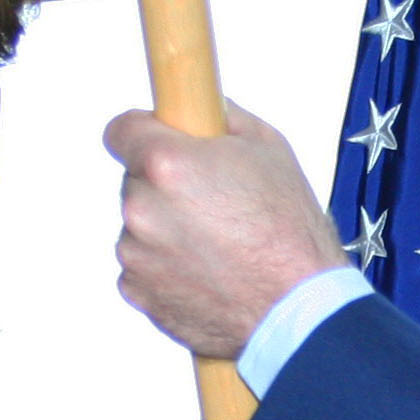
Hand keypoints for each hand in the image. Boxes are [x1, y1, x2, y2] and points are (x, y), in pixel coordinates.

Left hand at [106, 102, 348, 359]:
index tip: (158, 141)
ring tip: (218, 246)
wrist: (299, 310)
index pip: (120, 129)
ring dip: (167, 230)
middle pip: (136, 181)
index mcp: (167, 163)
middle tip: (213, 204)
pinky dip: (167, 269)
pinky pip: (144, 268)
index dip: (143, 132)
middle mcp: (141, 208)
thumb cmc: (291, 233)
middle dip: (167, 187)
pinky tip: (208, 273)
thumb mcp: (269, 148)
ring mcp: (136, 255)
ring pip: (141, 227)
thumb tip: (200, 108)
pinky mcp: (138, 293)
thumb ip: (221, 118)